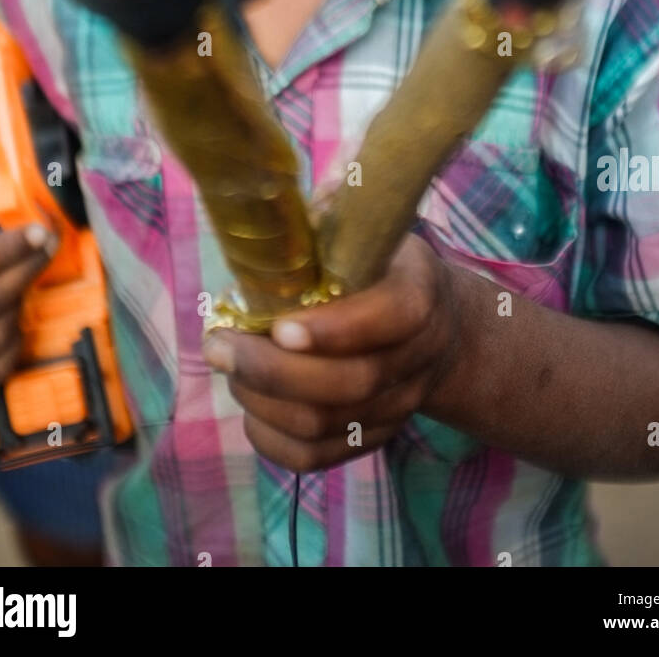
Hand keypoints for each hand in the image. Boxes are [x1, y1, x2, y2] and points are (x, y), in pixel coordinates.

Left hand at [203, 234, 458, 470]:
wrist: (439, 328)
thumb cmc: (385, 267)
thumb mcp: (372, 230)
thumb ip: (331, 215)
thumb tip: (270, 202)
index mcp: (419, 294)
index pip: (392, 317)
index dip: (335, 328)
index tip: (278, 325)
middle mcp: (416, 358)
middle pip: (349, 383)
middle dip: (271, 370)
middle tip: (220, 345)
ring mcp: (397, 406)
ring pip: (325, 425)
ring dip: (261, 399)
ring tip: (229, 366)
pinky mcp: (372, 438)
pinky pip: (315, 458)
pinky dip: (270, 437)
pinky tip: (250, 405)